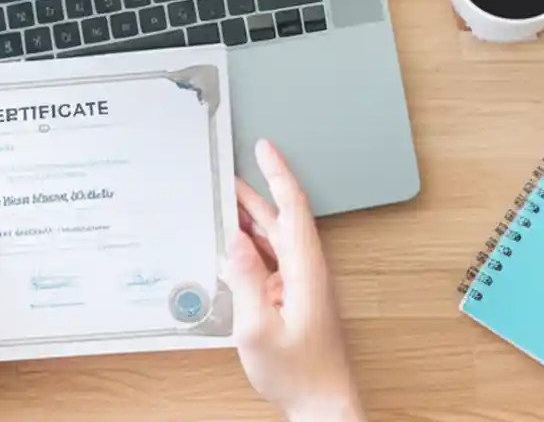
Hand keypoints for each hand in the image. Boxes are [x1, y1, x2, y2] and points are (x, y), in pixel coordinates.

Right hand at [221, 140, 364, 421]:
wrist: (321, 403)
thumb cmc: (298, 372)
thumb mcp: (258, 327)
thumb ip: (245, 280)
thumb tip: (234, 240)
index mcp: (305, 269)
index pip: (292, 207)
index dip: (278, 174)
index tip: (265, 147)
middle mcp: (306, 270)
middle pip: (281, 219)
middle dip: (256, 191)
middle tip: (227, 172)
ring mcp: (300, 285)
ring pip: (274, 239)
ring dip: (250, 220)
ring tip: (222, 201)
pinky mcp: (293, 299)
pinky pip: (270, 261)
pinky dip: (249, 248)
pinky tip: (229, 248)